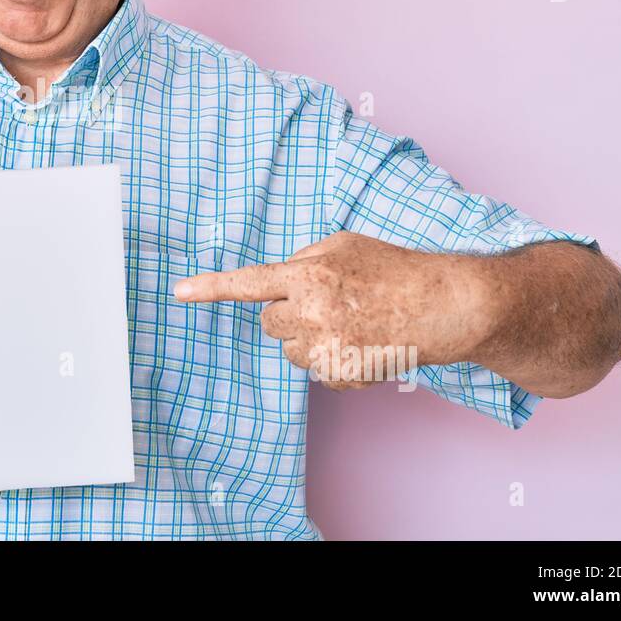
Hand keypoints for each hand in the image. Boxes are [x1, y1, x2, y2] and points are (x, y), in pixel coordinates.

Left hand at [172, 231, 489, 389]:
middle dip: (287, 314)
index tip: (179, 292)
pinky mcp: (341, 374)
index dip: (210, 288)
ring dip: (308, 338)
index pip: (249, 283)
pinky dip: (331, 358)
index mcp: (309, 275)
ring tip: (349, 322)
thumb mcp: (344, 245)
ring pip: (290, 349)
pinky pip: (315, 369)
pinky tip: (360, 342)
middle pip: (269, 323)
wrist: (441, 306)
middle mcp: (312, 313)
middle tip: (324, 304)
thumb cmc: (393, 270)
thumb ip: (302, 259)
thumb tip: (277, 279)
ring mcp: (326, 348)